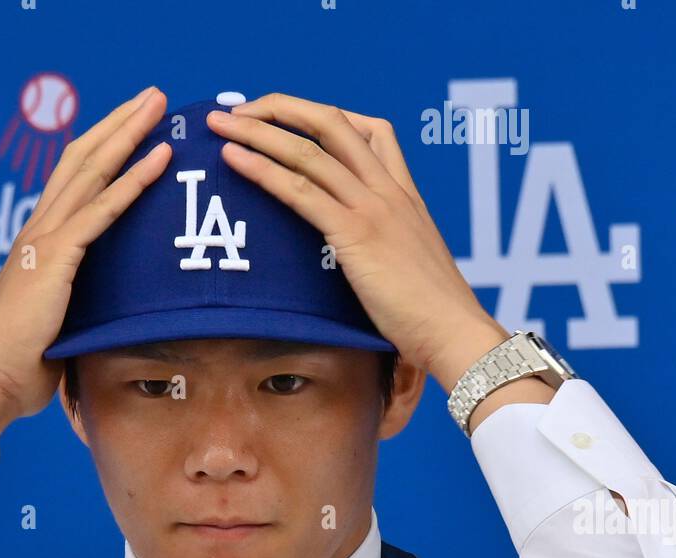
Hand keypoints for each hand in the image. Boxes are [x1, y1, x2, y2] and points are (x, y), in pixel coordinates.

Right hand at [0, 86, 171, 429]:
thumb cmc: (21, 366)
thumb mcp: (55, 325)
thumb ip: (75, 305)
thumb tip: (103, 316)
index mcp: (37, 244)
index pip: (72, 181)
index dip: (102, 149)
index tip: (131, 127)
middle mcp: (38, 230)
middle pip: (82, 159)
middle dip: (119, 123)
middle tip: (154, 97)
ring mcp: (45, 240)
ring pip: (93, 171)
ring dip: (129, 133)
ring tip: (160, 106)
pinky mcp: (56, 259)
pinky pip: (102, 210)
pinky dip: (133, 181)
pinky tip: (159, 158)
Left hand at [204, 94, 506, 389]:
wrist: (454, 332)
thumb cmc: (433, 315)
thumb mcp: (411, 267)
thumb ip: (389, 250)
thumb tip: (366, 263)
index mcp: (405, 194)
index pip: (370, 130)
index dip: (324, 117)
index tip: (288, 119)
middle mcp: (389, 190)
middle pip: (331, 123)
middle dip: (280, 108)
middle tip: (240, 110)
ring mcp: (373, 208)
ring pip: (309, 151)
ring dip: (258, 132)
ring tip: (221, 124)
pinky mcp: (356, 235)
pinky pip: (302, 192)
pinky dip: (263, 170)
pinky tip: (235, 160)